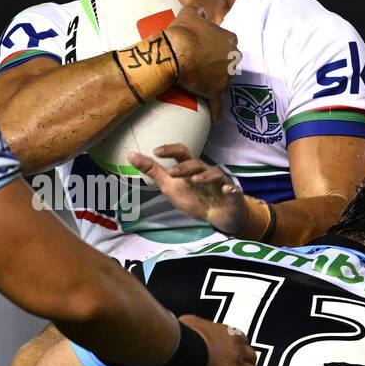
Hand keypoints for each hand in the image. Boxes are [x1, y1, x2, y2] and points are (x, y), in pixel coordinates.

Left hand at [129, 143, 246, 233]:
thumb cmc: (195, 197)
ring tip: (194, 181)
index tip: (156, 151)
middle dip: (185, 166)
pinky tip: (226, 190)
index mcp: (190, 169)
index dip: (170, 150)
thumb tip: (131, 155)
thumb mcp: (170, 185)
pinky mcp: (231, 195)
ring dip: (204, 176)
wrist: (220, 215)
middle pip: (196, 163)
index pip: (181, 153)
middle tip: (171, 173)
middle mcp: (205, 172)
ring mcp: (219, 182)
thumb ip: (153, 171)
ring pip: (213, 174)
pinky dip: (230, 189)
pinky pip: (233, 190)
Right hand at [162, 7, 238, 121]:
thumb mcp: (189, 14)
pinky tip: (216, 120)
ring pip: (223, 82)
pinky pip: (217, 104)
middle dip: (218, 65)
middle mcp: (232, 58)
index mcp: (230, 39)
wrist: (175, 52)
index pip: (229, 42)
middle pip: (229, 63)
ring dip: (214, 83)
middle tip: (202, 65)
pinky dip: (217, 112)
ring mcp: (225, 77)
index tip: (206, 47)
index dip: (217, 45)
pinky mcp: (215, 92)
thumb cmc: (183, 32)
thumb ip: (197, 11)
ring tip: (199, 84)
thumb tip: (200, 10)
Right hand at [177, 314, 256, 365]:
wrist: (186, 349)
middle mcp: (238, 350)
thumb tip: (185, 324)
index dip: (240, 347)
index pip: (242, 339)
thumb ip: (196, 325)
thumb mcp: (191, 322)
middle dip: (248, 364)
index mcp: (229, 334)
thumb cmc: (185, 334)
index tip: (235, 352)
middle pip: (251, 358)